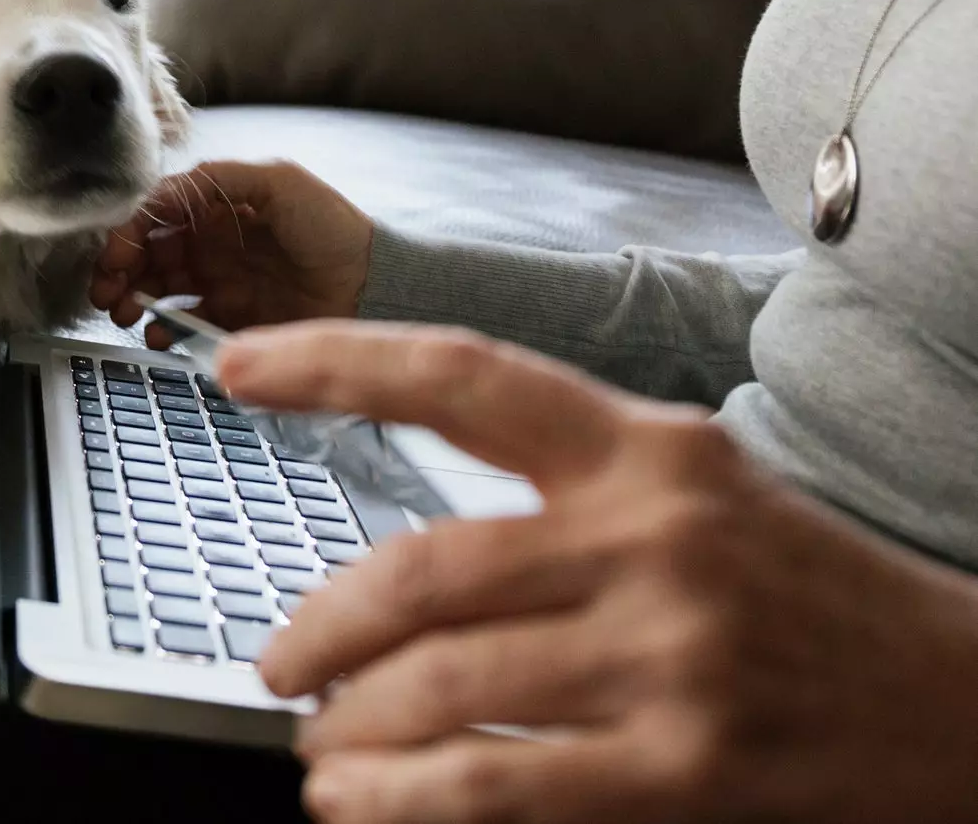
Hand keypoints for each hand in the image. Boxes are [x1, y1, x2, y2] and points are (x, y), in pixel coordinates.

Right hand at [88, 160, 372, 346]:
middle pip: (147, 253)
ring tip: (124, 312)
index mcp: (217, 205)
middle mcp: (211, 242)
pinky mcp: (231, 321)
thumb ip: (221, 177)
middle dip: (119, 271)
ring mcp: (219, 282)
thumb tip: (166, 189)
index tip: (117, 257)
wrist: (375, 288)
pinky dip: (164, 332)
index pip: (155, 214)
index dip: (128, 234)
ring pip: (157, 289)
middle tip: (107, 292)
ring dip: (132, 299)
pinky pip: (184, 327)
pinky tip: (160, 334)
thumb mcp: (280, 181)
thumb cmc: (333, 228)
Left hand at [213, 322, 977, 823]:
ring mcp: (672, 651)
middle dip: (318, 624)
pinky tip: (362, 803)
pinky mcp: (687, 765)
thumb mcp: (694, 497)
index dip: (334, 361)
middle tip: (277, 662)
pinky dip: (403, 800)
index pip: (463, 374)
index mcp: (646, 447)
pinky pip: (495, 785)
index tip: (236, 367)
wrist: (966, 701)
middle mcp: (653, 533)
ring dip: (348, 724)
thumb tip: (396, 564)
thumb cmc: (800, 593)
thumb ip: (559, 496)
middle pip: (420, 565)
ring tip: (320, 745)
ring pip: (439, 682)